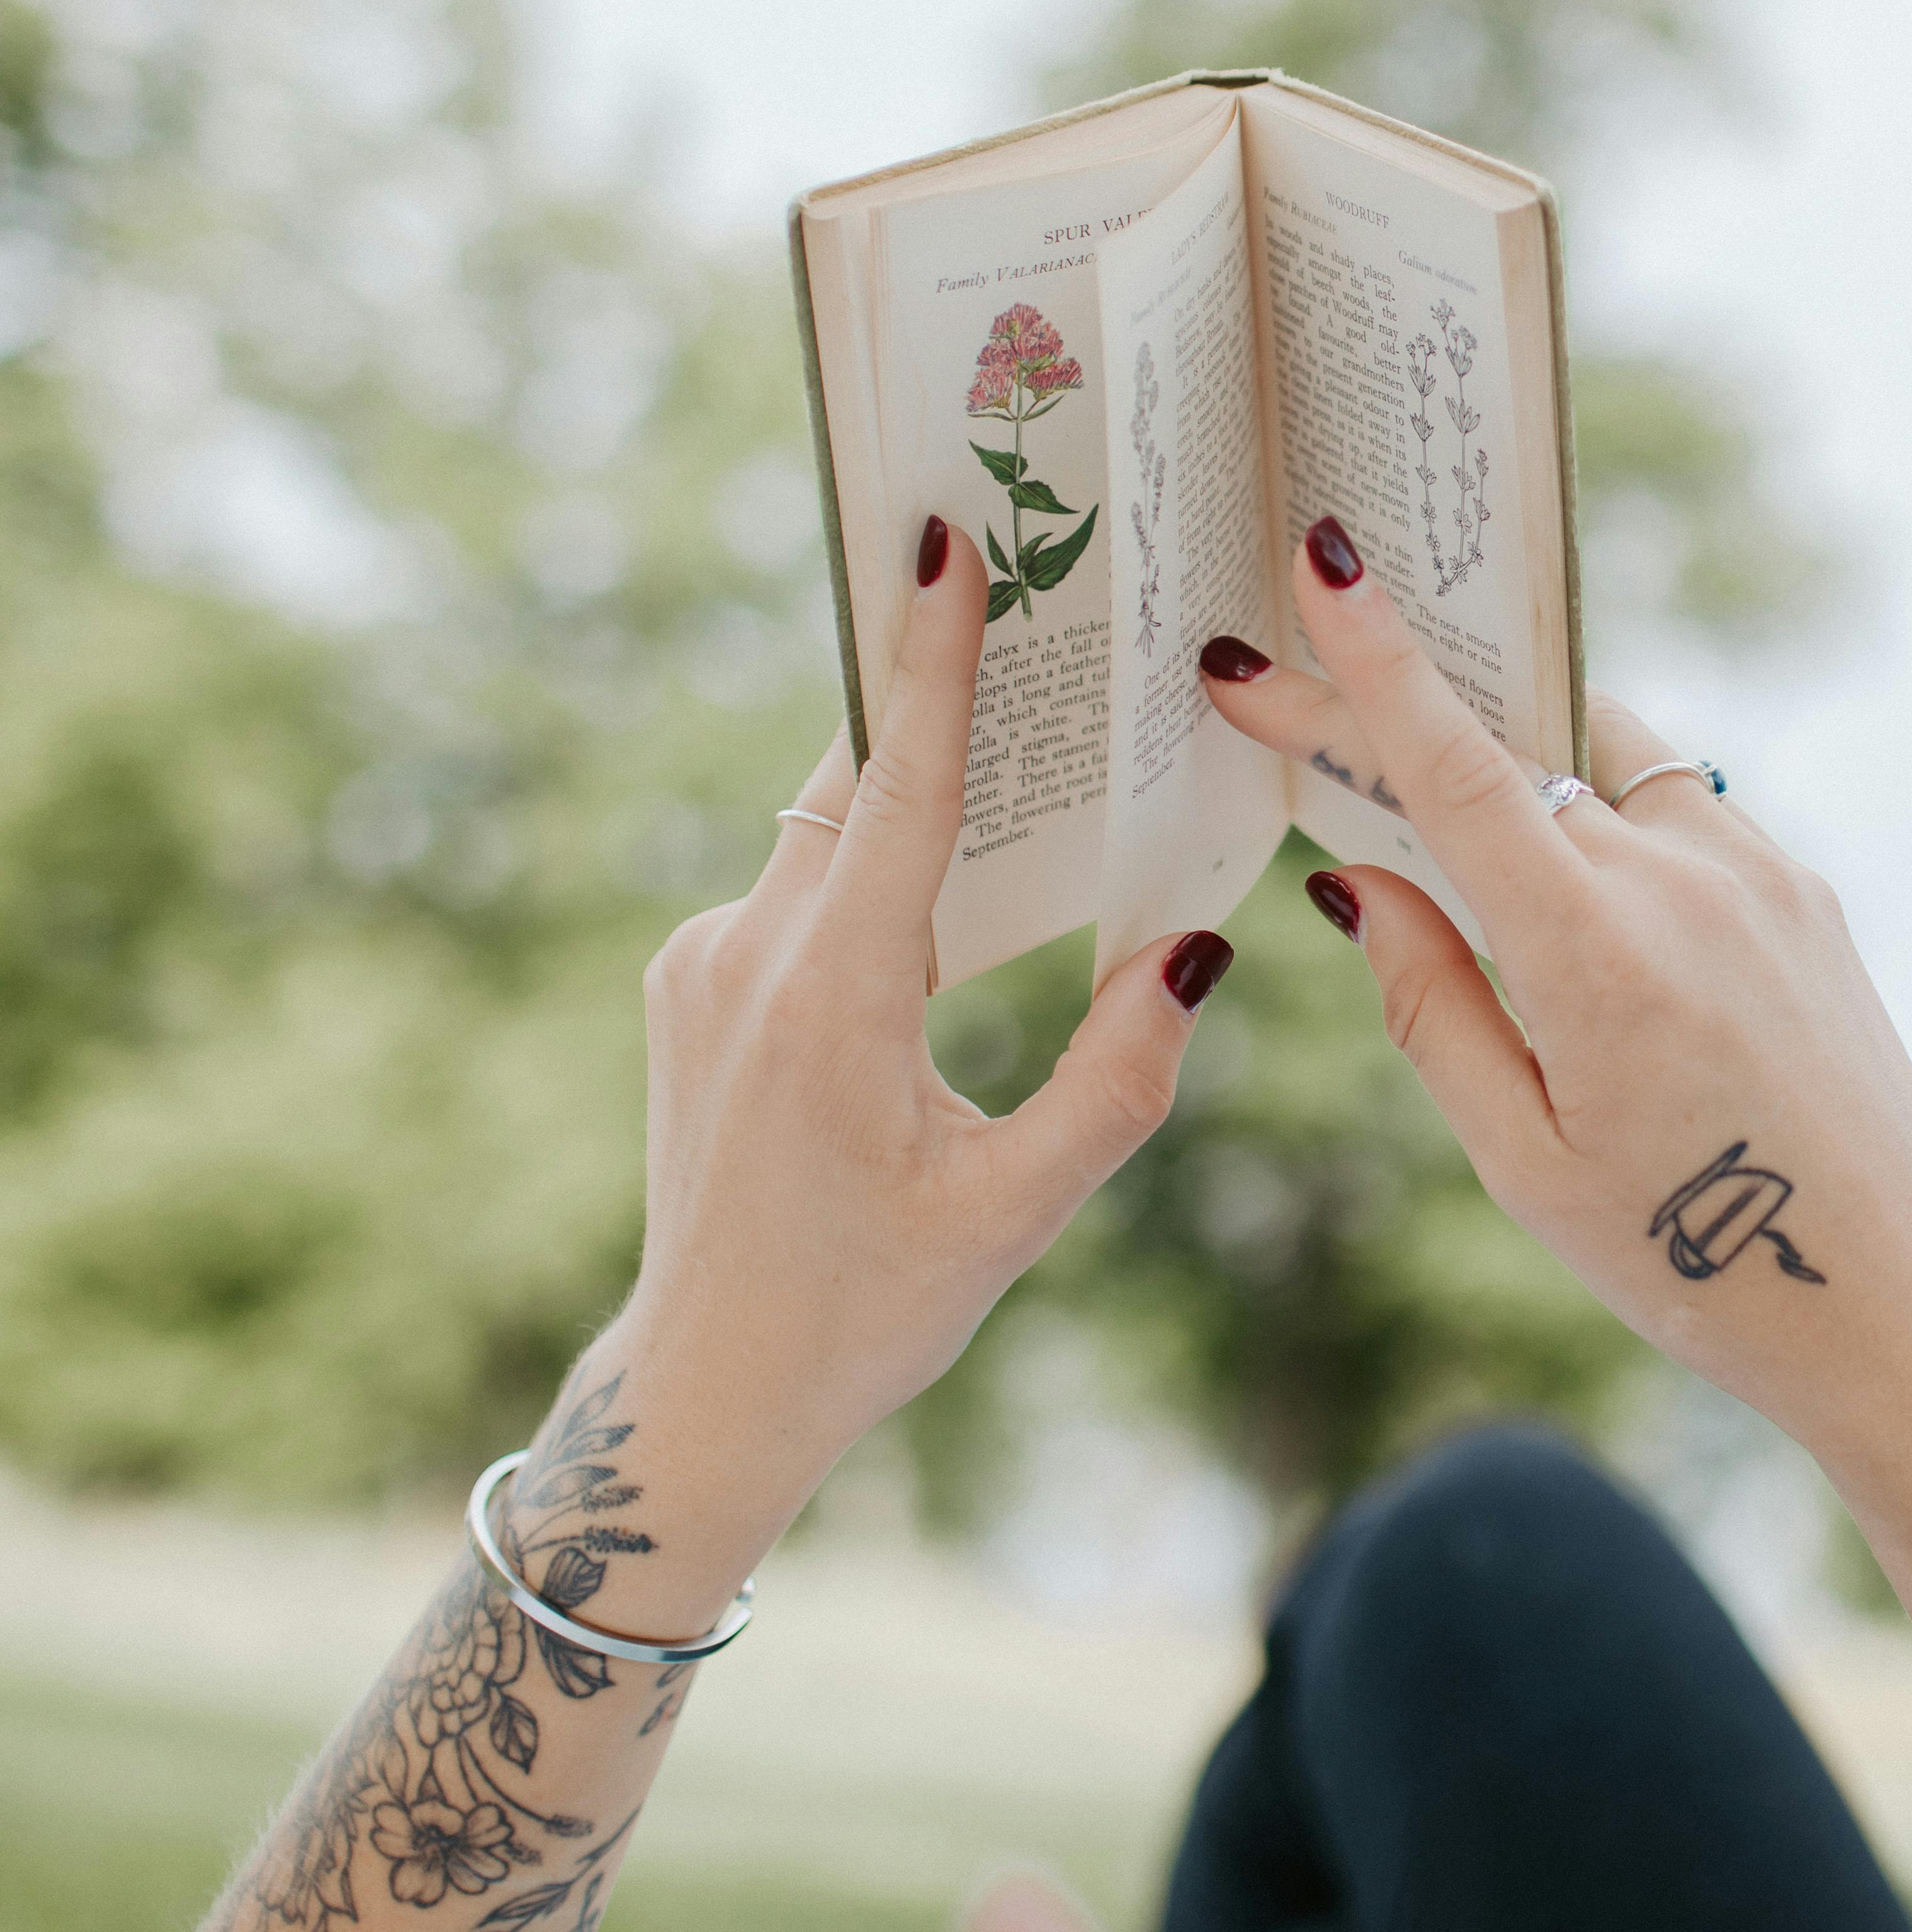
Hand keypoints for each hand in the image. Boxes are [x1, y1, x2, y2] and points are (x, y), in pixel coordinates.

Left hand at [601, 522, 1229, 1565]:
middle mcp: (748, 958)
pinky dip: (866, 870)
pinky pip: (797, 889)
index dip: (930, 663)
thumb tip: (1201, 953)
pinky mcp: (690, 987)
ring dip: (907, 797)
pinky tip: (934, 907)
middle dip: (933, 699)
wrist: (707, 1384)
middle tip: (1014, 596)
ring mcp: (703, 967)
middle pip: (859, 787)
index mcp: (832, 999)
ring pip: (826, 835)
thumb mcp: (1015, 1212)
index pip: (898, 791)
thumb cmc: (867, 1312)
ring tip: (1006, 759)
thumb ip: (1117, 1081)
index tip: (944, 547)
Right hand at [1199, 530, 1911, 1458]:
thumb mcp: (1522, 1160)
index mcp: (1594, 952)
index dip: (1373, 661)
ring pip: (1598, 761)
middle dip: (1401, 721)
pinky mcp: (1803, 887)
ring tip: (1446, 822)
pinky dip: (1603, 820)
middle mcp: (1682, 880)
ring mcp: (1757, 871)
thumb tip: (1356, 880)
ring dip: (1515, 765)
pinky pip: (1674, 809)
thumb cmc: (1686, 1259)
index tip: (1323, 558)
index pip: (1456, 767)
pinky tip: (1582, 908)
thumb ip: (1429, 1007)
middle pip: (1510, 750)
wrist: (1892, 1300)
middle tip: (1294, 704)